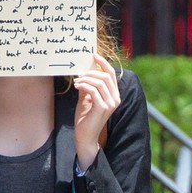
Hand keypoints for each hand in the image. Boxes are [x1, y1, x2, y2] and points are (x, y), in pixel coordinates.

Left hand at [73, 53, 120, 169]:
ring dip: (86, 78)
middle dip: (91, 71)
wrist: (85, 137)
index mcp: (114, 96)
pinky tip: (77, 86)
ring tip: (76, 81)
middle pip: (106, 76)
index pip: (112, 74)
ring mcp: (110, 104)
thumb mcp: (86, 98)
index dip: (103, 63)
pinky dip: (84, 85)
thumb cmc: (85, 119)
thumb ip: (88, 86)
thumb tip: (83, 72)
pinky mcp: (102, 108)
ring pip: (100, 82)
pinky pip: (94, 90)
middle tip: (78, 73)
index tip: (93, 55)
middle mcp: (115, 99)